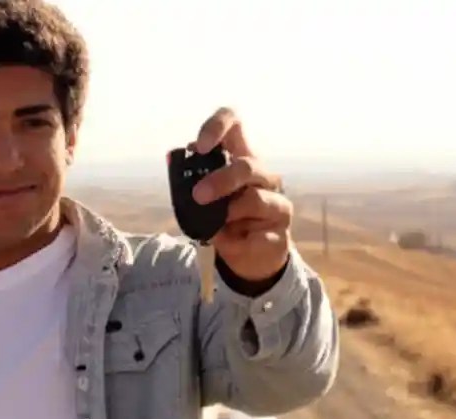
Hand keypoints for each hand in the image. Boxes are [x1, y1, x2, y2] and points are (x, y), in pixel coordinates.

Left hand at [190, 108, 291, 280]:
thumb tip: (175, 159)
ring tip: (214, 227)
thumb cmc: (226, 220)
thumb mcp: (205, 199)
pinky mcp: (280, 233)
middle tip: (198, 196)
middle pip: (248, 165)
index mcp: (242, 159)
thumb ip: (193, 180)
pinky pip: (256, 236)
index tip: (200, 146)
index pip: (235, 124)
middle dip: (220, 180)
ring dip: (228, 213)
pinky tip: (229, 244)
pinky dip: (234, 241)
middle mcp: (264, 177)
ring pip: (256, 198)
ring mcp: (277, 204)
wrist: (251, 257)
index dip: (218, 126)